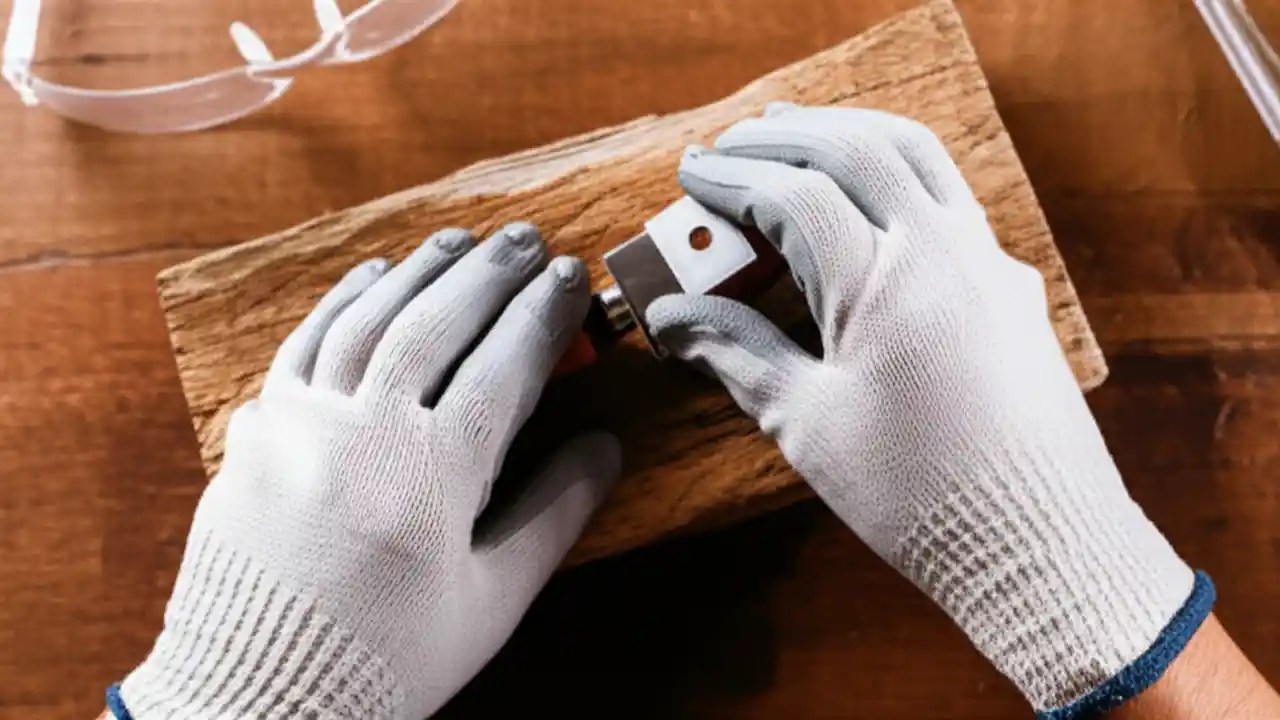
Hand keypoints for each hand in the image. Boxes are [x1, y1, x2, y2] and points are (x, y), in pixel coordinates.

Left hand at [120, 224, 619, 718]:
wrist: (260, 697)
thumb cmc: (391, 659)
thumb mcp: (492, 601)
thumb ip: (554, 512)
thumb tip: (606, 445)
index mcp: (432, 476)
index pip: (505, 367)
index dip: (546, 315)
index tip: (572, 277)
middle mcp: (363, 433)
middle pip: (437, 323)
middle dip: (491, 273)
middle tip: (528, 239)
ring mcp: (301, 424)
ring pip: (368, 318)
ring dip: (421, 270)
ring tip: (462, 241)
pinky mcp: (257, 431)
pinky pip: (303, 341)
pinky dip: (343, 299)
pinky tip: (374, 274)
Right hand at [646, 104, 1207, 714]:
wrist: (1038, 546)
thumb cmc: (916, 495)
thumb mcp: (806, 422)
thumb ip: (737, 352)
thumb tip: (673, 319)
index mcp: (885, 284)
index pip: (795, 195)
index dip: (732, 178)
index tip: (691, 170)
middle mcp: (944, 252)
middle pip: (857, 150)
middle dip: (785, 136)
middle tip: (731, 142)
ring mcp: (988, 263)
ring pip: (917, 156)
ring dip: (849, 134)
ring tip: (796, 133)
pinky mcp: (1012, 287)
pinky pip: (953, 199)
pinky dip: (900, 173)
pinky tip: (872, 197)